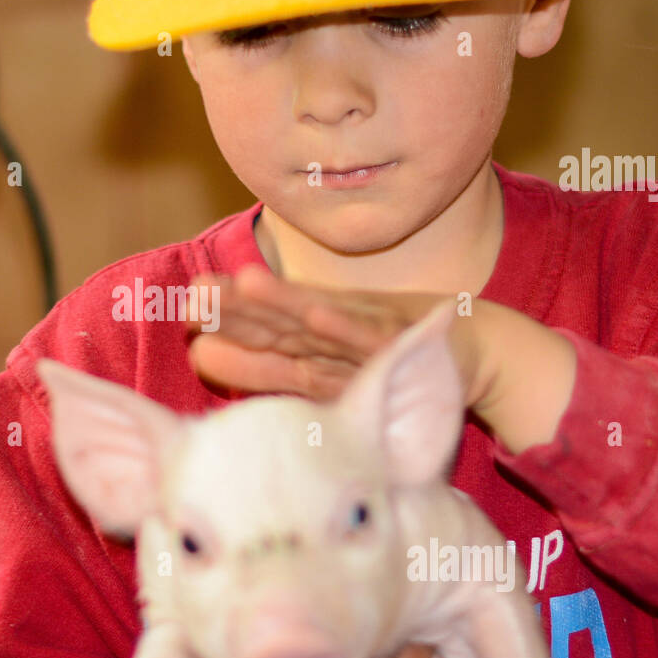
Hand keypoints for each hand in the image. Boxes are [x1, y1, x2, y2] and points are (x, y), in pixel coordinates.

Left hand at [186, 265, 498, 412]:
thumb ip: (262, 367)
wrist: (472, 347)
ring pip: (318, 321)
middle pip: (278, 320)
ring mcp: (365, 334)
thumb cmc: (383, 358)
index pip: (257, 330)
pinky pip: (370, 339)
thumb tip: (198, 352)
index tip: (185, 310)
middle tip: (198, 292)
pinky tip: (319, 315)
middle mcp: (330, 333)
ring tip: (245, 286)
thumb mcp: (319, 371)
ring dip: (284, 302)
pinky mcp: (401, 343)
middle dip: (239, 306)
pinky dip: (346, 326)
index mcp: (306, 340)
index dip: (224, 320)